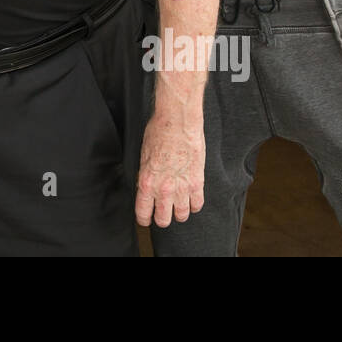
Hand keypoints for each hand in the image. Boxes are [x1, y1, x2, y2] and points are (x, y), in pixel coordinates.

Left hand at [135, 107, 205, 226]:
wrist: (177, 121)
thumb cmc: (158, 133)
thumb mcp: (143, 156)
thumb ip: (146, 175)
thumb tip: (146, 187)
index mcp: (146, 182)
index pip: (143, 213)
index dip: (144, 219)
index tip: (146, 218)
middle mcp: (163, 189)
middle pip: (163, 220)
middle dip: (161, 219)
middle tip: (162, 213)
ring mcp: (182, 187)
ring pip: (182, 215)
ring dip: (179, 213)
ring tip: (178, 206)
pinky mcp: (197, 182)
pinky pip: (197, 204)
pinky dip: (194, 205)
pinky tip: (191, 199)